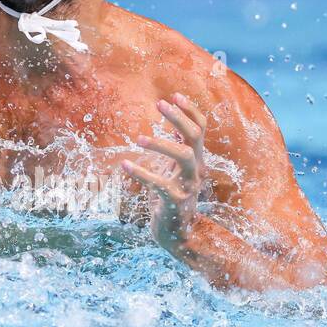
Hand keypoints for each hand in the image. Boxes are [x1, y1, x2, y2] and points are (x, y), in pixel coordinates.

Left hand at [121, 93, 209, 256]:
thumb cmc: (172, 193)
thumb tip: (170, 117)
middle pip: (195, 137)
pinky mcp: (175, 201)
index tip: (174, 95)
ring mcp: (188, 186)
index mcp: (195, 158)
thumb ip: (175, 145)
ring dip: (161, 144)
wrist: (176, 231)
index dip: (190, 110)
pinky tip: (125, 165)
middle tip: (159, 103)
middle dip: (178, 118)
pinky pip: (160, 184)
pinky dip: (142, 173)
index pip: (200, 128)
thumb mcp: (175, 167)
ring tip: (138, 139)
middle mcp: (196, 169)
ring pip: (183, 156)